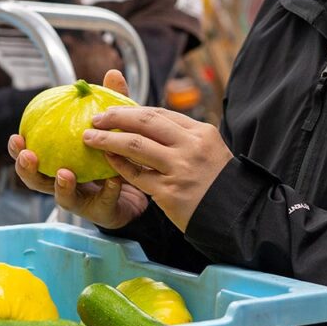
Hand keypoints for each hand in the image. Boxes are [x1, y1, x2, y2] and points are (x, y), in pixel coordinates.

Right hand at [8, 69, 149, 228]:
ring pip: (63, 198)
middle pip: (37, 181)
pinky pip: (102, 203)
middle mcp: (66, 183)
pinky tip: (112, 180)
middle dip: (27, 170)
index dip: (19, 150)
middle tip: (28, 156)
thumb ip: (112, 104)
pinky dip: (107, 192)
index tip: (16, 137)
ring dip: (61, 186)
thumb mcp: (118, 126)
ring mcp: (83, 200)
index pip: (33, 156)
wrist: (147, 186)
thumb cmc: (123, 155)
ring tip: (64, 173)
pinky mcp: (103, 212)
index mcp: (61, 161)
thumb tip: (112, 73)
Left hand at [82, 76, 232, 232]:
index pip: (160, 114)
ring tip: (90, 138)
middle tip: (96, 119)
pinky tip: (108, 160)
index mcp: (201, 132)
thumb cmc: (219, 182)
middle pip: (144, 122)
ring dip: (108, 140)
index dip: (132, 110)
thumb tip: (149, 122)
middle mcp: (191, 146)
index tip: (113, 110)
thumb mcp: (208, 149)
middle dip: (115, 117)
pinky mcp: (170, 192)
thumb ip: (183, 136)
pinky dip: (119, 165)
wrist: (236, 215)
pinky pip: (136, 175)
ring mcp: (180, 169)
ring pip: (135, 146)